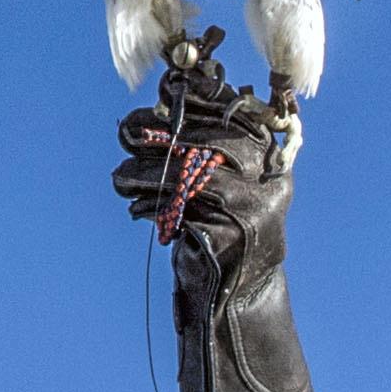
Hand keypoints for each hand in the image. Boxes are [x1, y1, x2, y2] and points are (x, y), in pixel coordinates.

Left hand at [110, 31, 289, 277]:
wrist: (238, 298)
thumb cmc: (218, 232)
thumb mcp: (213, 186)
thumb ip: (196, 150)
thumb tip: (152, 111)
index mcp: (270, 158)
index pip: (237, 112)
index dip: (198, 98)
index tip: (163, 92)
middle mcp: (270, 179)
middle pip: (212, 141)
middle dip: (163, 134)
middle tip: (125, 133)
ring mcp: (256, 208)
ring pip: (193, 176)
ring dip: (148, 172)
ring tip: (121, 176)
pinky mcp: (234, 236)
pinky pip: (184, 211)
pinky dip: (153, 207)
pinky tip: (136, 207)